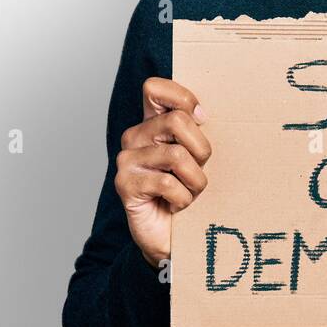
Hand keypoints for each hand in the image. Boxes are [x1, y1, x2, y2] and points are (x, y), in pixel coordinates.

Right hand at [114, 77, 211, 267]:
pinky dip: (182, 198)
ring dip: (195, 181)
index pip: (155, 88)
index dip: (183, 98)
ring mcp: (126, 160)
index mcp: (152, 124)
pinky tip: (175, 206)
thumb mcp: (198, 157)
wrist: (171, 237)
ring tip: (188, 193)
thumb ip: (196, 131)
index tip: (202, 119)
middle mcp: (135, 137)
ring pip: (177, 155)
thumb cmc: (188, 192)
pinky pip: (167, 182)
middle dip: (201, 150)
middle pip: (177, 121)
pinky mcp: (124, 184)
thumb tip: (202, 113)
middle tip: (197, 172)